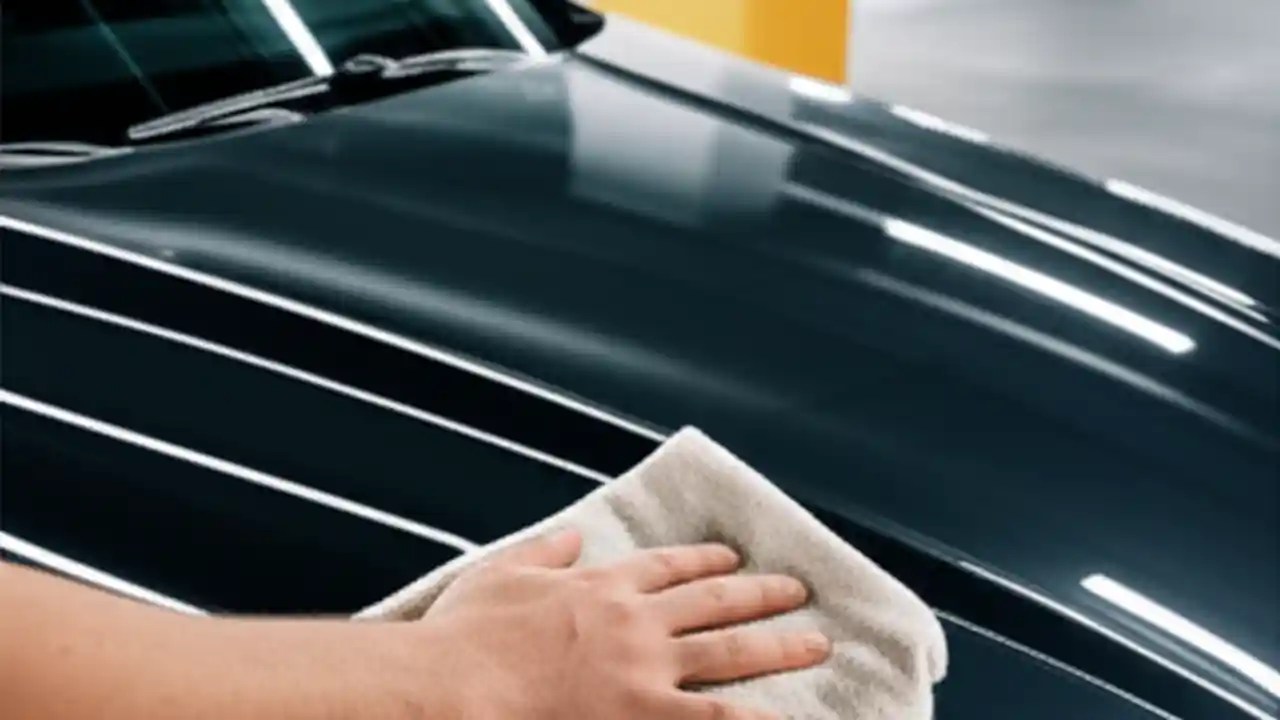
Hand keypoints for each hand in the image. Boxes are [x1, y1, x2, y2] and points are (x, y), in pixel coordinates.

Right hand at [418, 529, 828, 719]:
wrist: (457, 684)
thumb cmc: (465, 635)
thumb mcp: (498, 574)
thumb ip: (542, 551)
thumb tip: (571, 533)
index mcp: (599, 585)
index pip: (666, 567)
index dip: (704, 560)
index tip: (731, 557)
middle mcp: (634, 620)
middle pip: (714, 602)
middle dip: (761, 595)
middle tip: (798, 591)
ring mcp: (645, 669)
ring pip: (729, 651)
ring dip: (778, 646)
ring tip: (817, 643)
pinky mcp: (646, 714)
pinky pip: (717, 716)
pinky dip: (755, 715)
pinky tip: (788, 715)